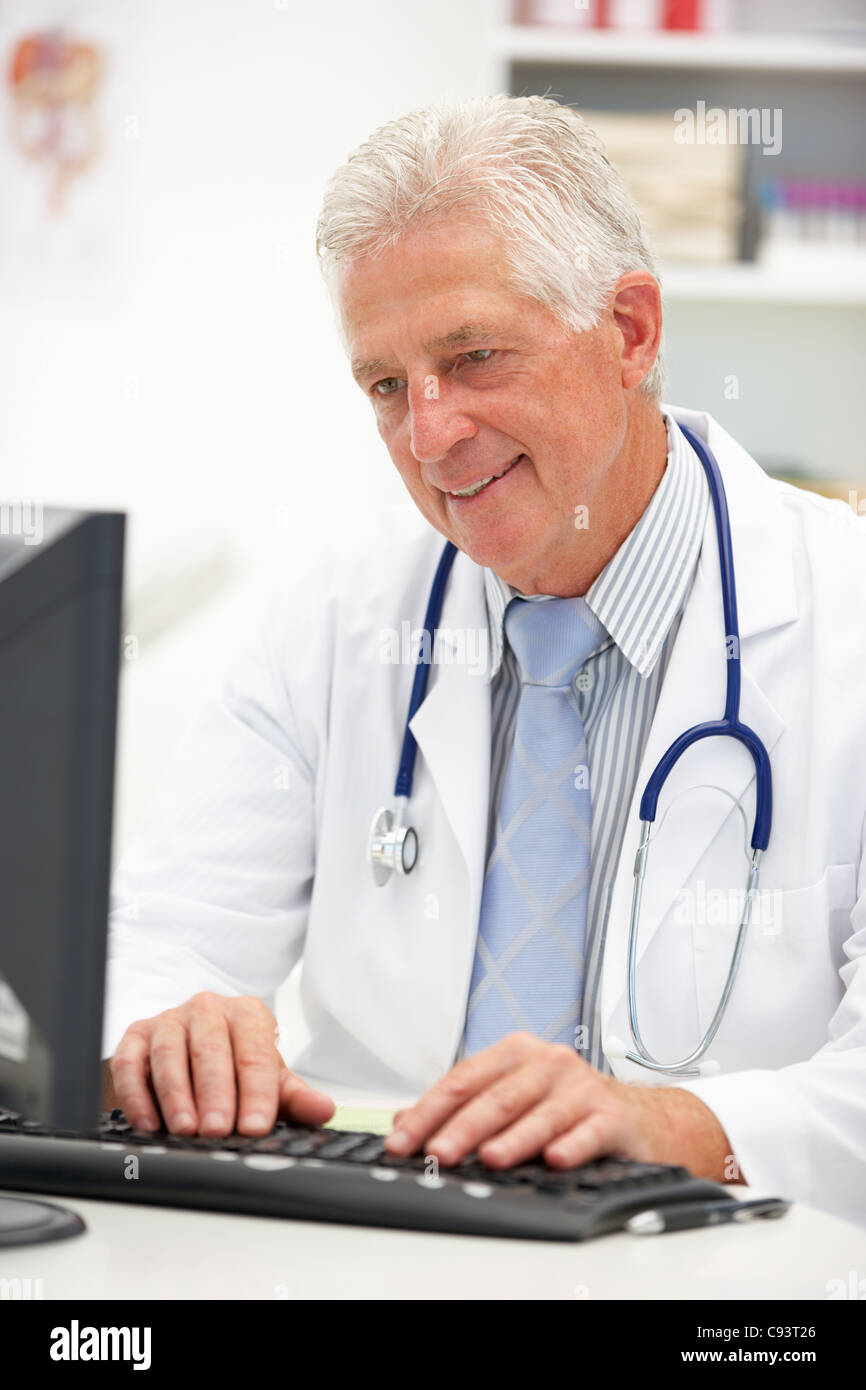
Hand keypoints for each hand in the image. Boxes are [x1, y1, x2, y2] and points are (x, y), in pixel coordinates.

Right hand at [105, 992, 334, 1138]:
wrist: (192, 1053)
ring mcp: (169, 1020)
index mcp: (247, 1015)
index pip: (254, 1053)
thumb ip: (295, 1097)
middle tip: (218, 1130)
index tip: (256, 1126)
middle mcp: (207, 1010)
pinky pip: (130, 1062)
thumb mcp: (269, 1081)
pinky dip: (137, 1094)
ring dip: (176, 1094)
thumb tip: (323, 1111)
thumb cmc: (236, 1067)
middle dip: (216, 1093)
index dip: (257, 1092)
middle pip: (211, 1049)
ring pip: (169, 1053)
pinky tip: (148, 1122)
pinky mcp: (135, 1036)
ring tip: (186, 1129)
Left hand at [384, 1032, 734, 1180]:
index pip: (462, 1081)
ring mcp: (581, 1088)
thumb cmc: (569, 1107)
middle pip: (496, 1097)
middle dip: (462, 1127)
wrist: (641, 1119)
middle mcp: (547, 1064)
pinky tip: (555, 1160)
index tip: (401, 1142)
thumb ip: (462, 1106)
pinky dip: (571, 1145)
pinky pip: (588, 1131)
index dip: (427, 1112)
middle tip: (436, 1153)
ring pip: (540, 1114)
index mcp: (516, 1054)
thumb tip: (404, 1121)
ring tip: (489, 1158)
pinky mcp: (612, 1115)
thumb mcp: (513, 1098)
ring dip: (513, 1138)